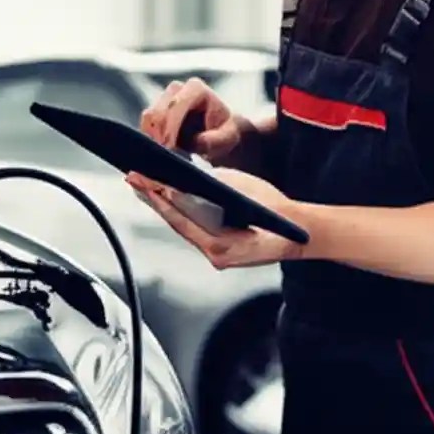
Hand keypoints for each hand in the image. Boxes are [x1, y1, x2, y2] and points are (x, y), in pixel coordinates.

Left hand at [126, 167, 307, 268]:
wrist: (299, 236)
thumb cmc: (278, 214)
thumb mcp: (246, 189)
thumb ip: (215, 184)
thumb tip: (184, 177)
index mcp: (222, 244)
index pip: (183, 217)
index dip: (161, 198)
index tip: (144, 181)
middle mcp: (215, 255)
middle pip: (177, 223)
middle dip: (154, 199)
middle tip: (134, 178)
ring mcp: (215, 257)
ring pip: (182, 228)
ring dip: (164, 206)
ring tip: (143, 185)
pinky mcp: (217, 253)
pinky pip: (193, 231)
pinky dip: (180, 214)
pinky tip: (167, 200)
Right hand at [140, 77, 241, 163]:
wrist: (221, 136)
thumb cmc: (226, 133)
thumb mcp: (228, 137)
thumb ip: (214, 140)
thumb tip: (195, 143)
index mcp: (195, 89)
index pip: (175, 105)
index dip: (171, 128)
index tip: (170, 149)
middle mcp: (176, 90)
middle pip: (157, 112)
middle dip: (159, 137)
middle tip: (164, 159)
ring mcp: (162, 101)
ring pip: (148, 120)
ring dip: (153, 140)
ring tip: (163, 159)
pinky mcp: (154, 115)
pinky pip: (145, 128)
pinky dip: (150, 143)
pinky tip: (159, 156)